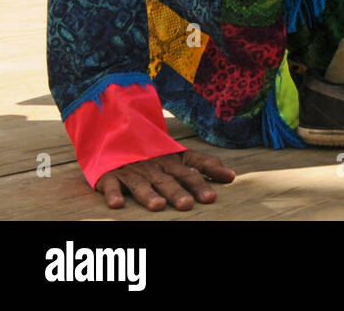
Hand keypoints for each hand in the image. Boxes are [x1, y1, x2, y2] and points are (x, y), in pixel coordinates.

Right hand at [96, 151, 234, 210]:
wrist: (120, 137)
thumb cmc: (156, 156)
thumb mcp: (181, 158)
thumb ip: (206, 166)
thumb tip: (233, 176)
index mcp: (173, 161)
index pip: (192, 169)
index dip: (204, 179)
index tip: (215, 193)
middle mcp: (155, 166)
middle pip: (168, 180)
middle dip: (178, 192)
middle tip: (187, 205)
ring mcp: (133, 171)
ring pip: (142, 184)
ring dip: (149, 195)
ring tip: (158, 206)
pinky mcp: (111, 175)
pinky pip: (111, 185)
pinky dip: (113, 194)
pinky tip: (118, 205)